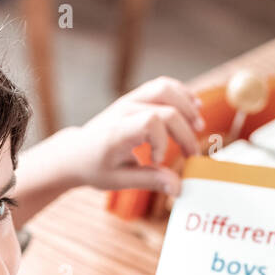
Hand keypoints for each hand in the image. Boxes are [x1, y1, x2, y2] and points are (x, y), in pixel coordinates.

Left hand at [62, 76, 205, 195]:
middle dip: (185, 132)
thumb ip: (150, 181)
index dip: (163, 141)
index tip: (158, 161)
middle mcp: (125, 110)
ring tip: (198, 126)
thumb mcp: (119, 180)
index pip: (151, 121)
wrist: (76, 152)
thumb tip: (179, 188)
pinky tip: (194, 108)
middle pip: (167, 108)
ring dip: (187, 105)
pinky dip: (181, 94)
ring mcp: (130, 100)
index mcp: (118, 131)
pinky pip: (162, 86)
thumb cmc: (95, 167)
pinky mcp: (136, 97)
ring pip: (165, 88)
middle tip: (192, 155)